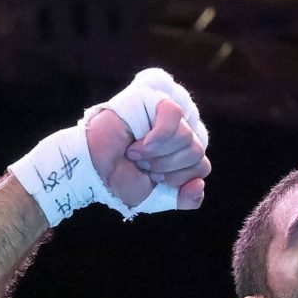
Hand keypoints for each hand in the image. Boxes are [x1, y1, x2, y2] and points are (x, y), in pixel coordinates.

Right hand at [85, 98, 210, 211]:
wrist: (95, 171)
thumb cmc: (121, 179)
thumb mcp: (157, 197)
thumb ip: (184, 199)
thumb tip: (199, 185)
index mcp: (183, 153)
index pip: (202, 167)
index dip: (176, 179)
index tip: (151, 178)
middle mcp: (179, 131)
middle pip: (196, 153)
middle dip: (165, 167)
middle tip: (141, 164)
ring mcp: (167, 114)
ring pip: (186, 137)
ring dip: (156, 154)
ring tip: (134, 153)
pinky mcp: (153, 98)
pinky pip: (174, 114)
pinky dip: (157, 136)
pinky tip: (138, 143)